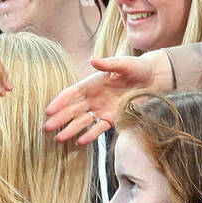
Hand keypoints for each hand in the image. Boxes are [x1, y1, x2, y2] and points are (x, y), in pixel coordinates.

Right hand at [43, 52, 170, 144]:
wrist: (154, 79)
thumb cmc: (137, 67)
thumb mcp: (123, 64)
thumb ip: (108, 64)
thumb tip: (93, 60)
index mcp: (92, 83)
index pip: (71, 94)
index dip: (59, 101)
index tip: (48, 110)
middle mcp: (94, 97)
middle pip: (73, 110)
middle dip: (59, 119)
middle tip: (47, 128)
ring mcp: (102, 109)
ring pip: (82, 121)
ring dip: (70, 129)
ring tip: (58, 138)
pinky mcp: (113, 118)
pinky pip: (99, 128)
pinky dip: (90, 135)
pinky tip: (79, 142)